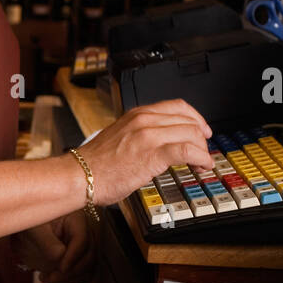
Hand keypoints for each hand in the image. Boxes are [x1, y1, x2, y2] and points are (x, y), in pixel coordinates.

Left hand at [11, 213, 97, 282]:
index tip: (61, 268)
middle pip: (88, 256)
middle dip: (71, 271)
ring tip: (46, 279)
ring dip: (69, 279)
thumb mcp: (35, 230)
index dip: (73, 255)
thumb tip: (59, 258)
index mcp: (75, 219)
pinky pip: (80, 277)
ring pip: (87, 269)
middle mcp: (84, 233)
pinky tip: (50, 280)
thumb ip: (47, 243)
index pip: (82, 238)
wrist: (26, 233)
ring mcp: (84, 249)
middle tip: (51, 278)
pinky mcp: (79, 262)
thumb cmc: (30, 226)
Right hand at [78, 99, 212, 206]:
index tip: (201, 131)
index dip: (196, 119)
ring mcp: (149, 136)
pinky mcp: (153, 154)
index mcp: (137, 114)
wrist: (79, 176)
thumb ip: (140, 135)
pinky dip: (201, 158)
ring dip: (203, 150)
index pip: (177, 106)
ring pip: (191, 134)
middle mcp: (144, 120)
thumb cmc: (95, 164)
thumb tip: (159, 144)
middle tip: (202, 152)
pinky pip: (187, 150)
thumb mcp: (120, 137)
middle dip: (201, 138)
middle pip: (188, 120)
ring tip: (202, 163)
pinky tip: (201, 165)